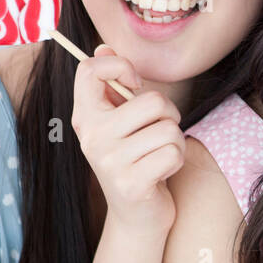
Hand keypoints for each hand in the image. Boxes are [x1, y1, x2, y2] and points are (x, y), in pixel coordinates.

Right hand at [70, 44, 182, 234]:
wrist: (136, 215)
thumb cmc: (134, 158)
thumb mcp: (119, 120)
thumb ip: (111, 84)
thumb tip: (103, 47)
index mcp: (85, 117)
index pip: (90, 71)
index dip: (121, 67)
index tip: (135, 84)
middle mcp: (91, 137)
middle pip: (153, 101)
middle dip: (169, 115)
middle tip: (157, 132)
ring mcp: (109, 162)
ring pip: (169, 128)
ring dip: (175, 141)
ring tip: (159, 154)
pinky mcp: (131, 183)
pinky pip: (174, 152)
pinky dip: (177, 160)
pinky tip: (162, 171)